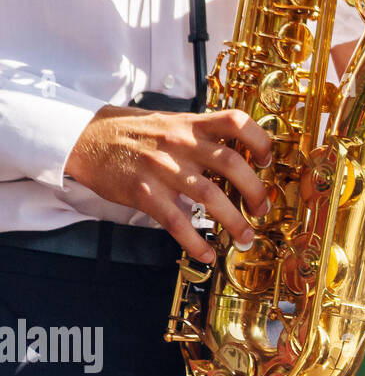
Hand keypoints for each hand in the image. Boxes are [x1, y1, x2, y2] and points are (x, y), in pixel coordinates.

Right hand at [66, 106, 273, 263]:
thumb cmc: (135, 133)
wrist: (85, 138)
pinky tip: (207, 254)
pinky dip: (196, 242)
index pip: (236, 122)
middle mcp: (181, 144)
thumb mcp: (173, 121)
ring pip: (210, 196)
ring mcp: (163, 169)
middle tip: (263, 209)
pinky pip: (177, 222)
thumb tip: (241, 154)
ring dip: (234, 221)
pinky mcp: (144, 193)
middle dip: (255, 191)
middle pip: (232, 164)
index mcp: (191, 124)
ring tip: (245, 237)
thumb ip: (203, 134)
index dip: (260, 140)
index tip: (268, 160)